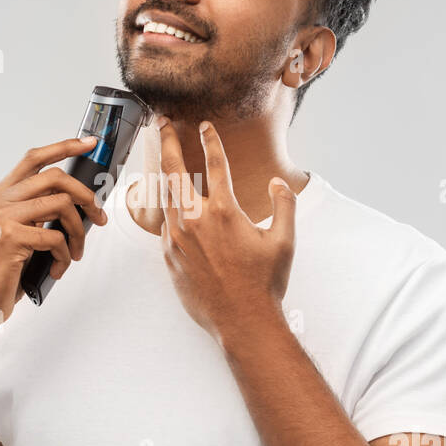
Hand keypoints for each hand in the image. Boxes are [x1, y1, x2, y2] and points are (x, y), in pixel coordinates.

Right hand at [0, 136, 108, 327]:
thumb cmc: (1, 272)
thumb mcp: (18, 234)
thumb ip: (37, 215)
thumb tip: (78, 204)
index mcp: (0, 196)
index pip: (34, 159)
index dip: (64, 147)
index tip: (89, 144)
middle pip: (55, 177)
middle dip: (86, 197)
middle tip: (98, 218)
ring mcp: (2, 218)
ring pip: (61, 205)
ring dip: (78, 232)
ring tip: (76, 252)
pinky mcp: (10, 238)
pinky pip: (55, 238)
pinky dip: (65, 255)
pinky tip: (58, 269)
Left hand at [157, 117, 296, 340]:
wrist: (242, 322)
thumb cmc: (265, 283)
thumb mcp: (284, 241)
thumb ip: (284, 205)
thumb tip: (277, 183)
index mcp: (225, 211)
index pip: (215, 164)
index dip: (210, 140)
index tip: (204, 125)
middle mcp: (196, 220)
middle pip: (175, 171)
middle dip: (168, 143)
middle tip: (162, 124)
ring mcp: (177, 239)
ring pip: (165, 197)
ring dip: (164, 174)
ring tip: (161, 157)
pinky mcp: (168, 257)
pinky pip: (165, 226)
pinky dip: (168, 211)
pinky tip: (171, 205)